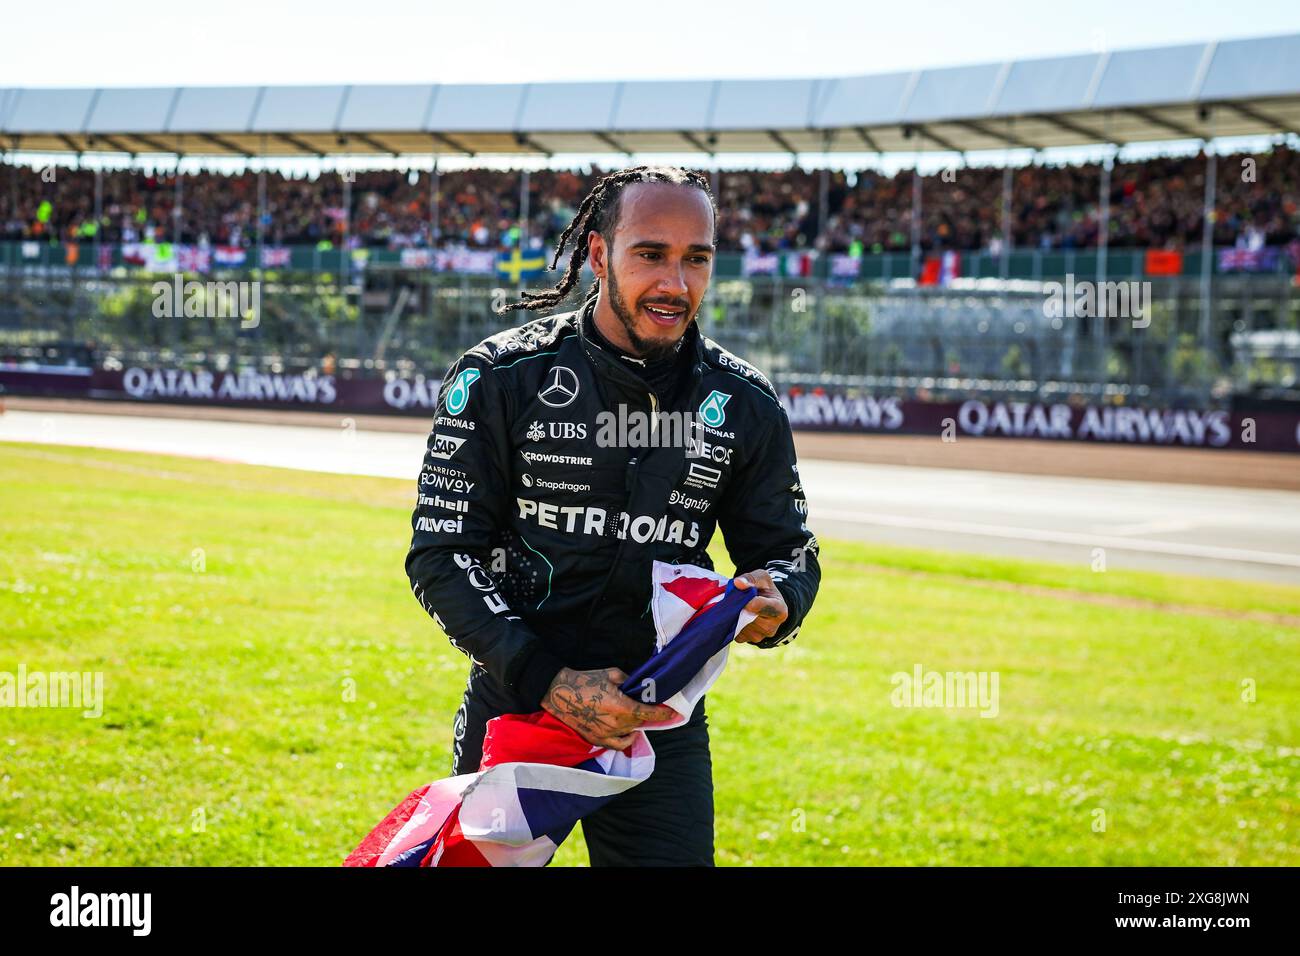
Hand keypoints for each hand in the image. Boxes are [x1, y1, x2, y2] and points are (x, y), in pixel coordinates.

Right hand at [541, 667, 677, 750]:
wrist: (560, 693)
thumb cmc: (586, 680)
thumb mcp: (612, 673)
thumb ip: (630, 681)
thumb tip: (640, 686)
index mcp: (622, 707)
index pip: (649, 714)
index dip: (664, 714)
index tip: (674, 713)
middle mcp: (617, 724)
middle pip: (640, 723)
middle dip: (648, 716)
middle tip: (650, 707)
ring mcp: (606, 734)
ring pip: (630, 732)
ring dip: (635, 724)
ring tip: (634, 715)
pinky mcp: (597, 740)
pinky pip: (617, 744)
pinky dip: (626, 739)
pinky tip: (629, 732)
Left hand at [733, 569, 787, 644]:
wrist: (764, 604)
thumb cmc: (765, 589)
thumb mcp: (762, 578)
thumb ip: (751, 578)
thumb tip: (738, 583)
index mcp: (780, 611)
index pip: (764, 608)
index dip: (752, 602)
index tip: (744, 598)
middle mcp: (771, 627)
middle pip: (749, 617)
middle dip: (740, 607)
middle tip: (735, 598)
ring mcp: (759, 636)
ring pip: (739, 624)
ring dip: (734, 614)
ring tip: (737, 605)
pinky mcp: (746, 640)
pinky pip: (734, 631)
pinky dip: (731, 622)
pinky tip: (736, 614)